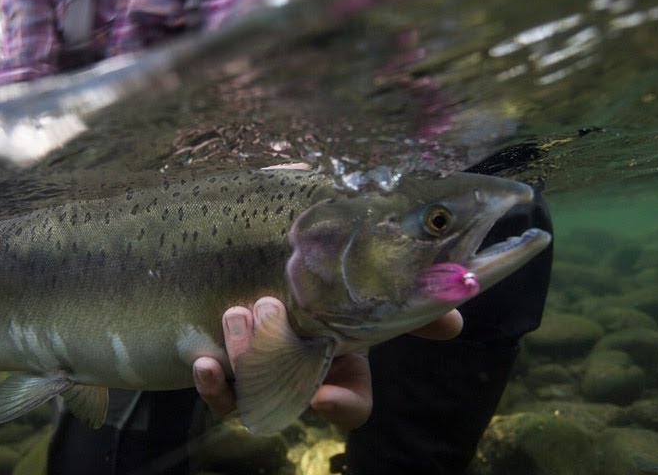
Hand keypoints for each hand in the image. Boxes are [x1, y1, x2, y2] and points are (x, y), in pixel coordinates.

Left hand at [191, 298, 462, 430]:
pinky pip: (217, 391)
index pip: (351, 404)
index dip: (341, 406)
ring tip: (237, 315)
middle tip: (267, 313)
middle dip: (277, 364)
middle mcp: (300, 375)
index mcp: (340, 362)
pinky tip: (203, 361)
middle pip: (291, 396)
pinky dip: (209, 381)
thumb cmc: (324, 276)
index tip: (324, 397)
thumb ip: (408, 301)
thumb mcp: (365, 285)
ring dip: (244, 359)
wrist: (270, 252)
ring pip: (252, 394)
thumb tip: (455, 317)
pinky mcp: (226, 366)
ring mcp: (261, 374)